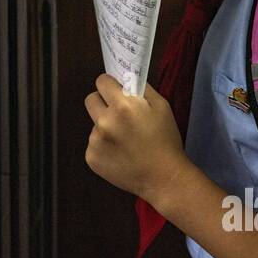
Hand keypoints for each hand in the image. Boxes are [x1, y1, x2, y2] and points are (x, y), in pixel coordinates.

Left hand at [83, 74, 185, 204]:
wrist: (164, 178)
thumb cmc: (166, 140)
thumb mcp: (161, 106)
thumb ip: (141, 89)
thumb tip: (124, 80)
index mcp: (122, 106)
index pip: (101, 81)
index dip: (110, 85)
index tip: (117, 91)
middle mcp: (104, 122)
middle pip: (91, 100)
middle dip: (103, 102)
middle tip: (119, 113)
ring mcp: (95, 141)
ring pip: (94, 124)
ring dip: (105, 127)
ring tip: (126, 141)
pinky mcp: (91, 157)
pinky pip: (94, 143)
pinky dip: (104, 146)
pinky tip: (121, 154)